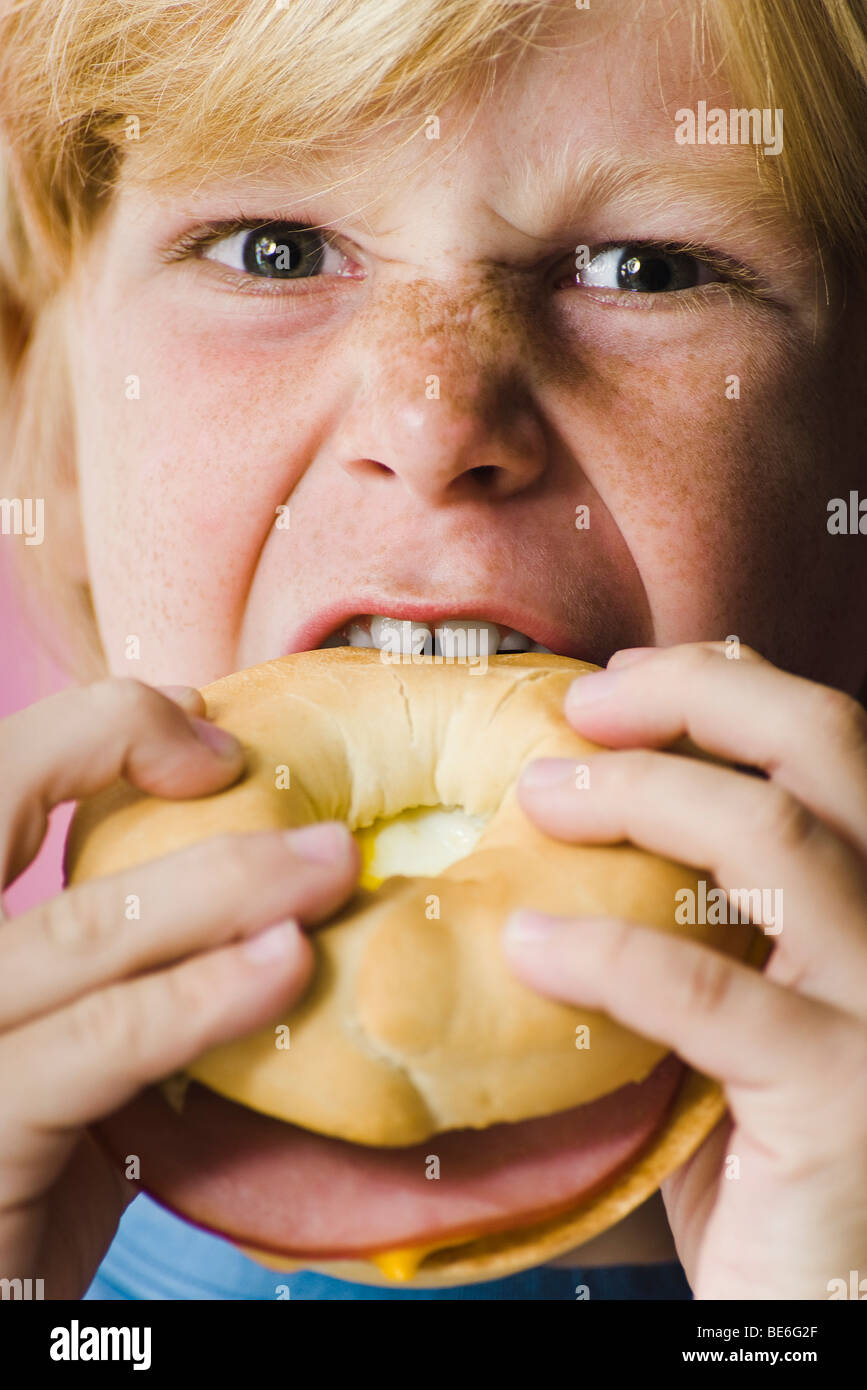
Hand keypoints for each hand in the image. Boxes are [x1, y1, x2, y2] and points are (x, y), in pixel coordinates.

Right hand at [0, 678, 358, 1298]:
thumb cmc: (25, 1159)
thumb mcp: (64, 1035)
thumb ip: (121, 957)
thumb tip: (255, 878)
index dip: (89, 728)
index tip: (201, 738)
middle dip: (122, 747)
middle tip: (246, 762)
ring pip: (83, 925)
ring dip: (224, 882)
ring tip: (328, 869)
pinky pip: (105, 1039)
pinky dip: (203, 993)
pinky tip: (282, 966)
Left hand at [503, 642, 866, 1298]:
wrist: (826, 1311)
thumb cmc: (773, 1155)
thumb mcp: (753, 1008)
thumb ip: (710, 914)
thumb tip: (596, 807)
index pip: (835, 741)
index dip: (732, 686)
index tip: (624, 678)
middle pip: (829, 746)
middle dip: (698, 698)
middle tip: (584, 706)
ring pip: (780, 841)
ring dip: (644, 796)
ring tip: (537, 799)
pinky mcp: (843, 1096)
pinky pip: (712, 992)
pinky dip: (608, 951)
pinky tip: (530, 944)